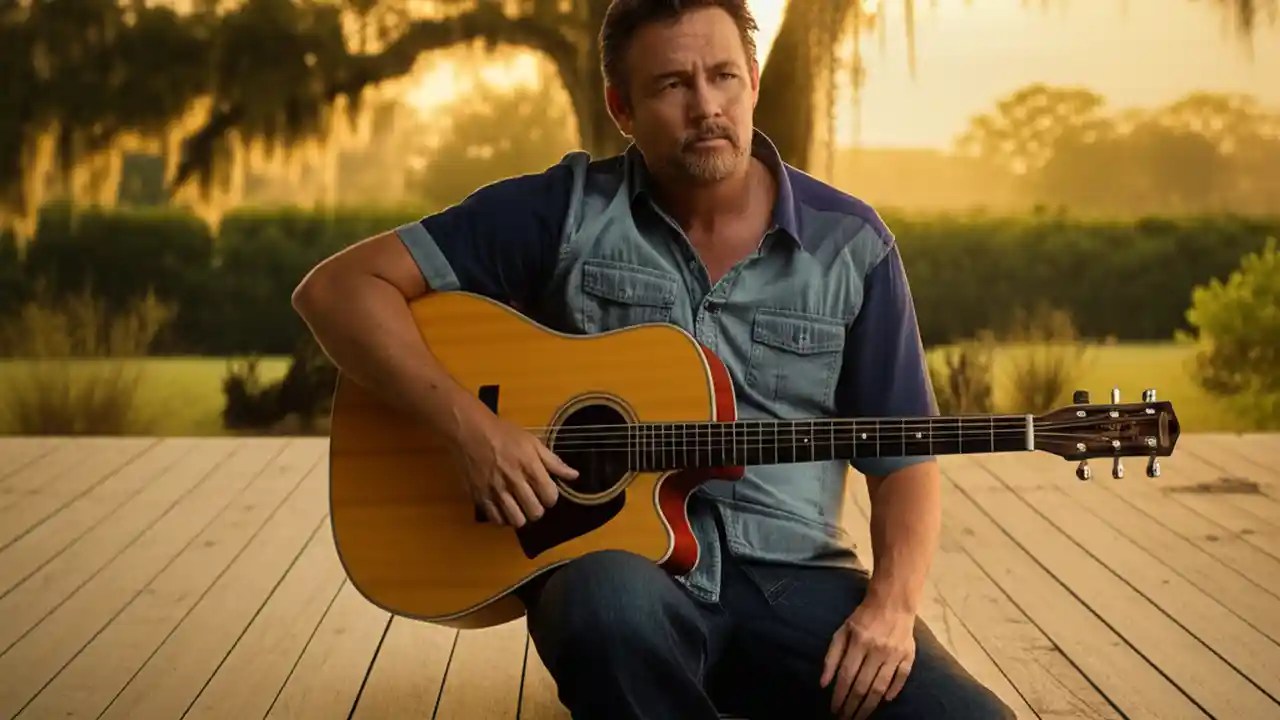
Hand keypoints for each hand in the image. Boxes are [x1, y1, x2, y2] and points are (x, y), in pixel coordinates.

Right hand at [449, 409, 578, 526]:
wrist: (470, 432)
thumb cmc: (504, 434)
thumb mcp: (532, 442)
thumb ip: (553, 462)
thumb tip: (574, 476)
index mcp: (530, 466)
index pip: (550, 496)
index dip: (551, 497)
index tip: (546, 492)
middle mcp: (514, 481)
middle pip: (535, 512)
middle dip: (538, 508)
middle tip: (533, 500)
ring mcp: (495, 491)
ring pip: (516, 520)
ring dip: (521, 516)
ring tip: (519, 507)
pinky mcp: (479, 497)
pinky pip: (496, 519)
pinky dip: (503, 517)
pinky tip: (504, 508)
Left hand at [820, 601, 916, 719]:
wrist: (892, 602)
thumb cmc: (863, 618)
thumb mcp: (842, 631)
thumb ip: (832, 657)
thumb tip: (824, 683)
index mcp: (858, 642)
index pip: (847, 676)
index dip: (840, 696)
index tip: (834, 710)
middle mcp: (877, 649)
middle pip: (863, 685)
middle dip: (853, 706)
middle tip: (846, 719)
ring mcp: (894, 653)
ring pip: (881, 686)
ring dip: (869, 706)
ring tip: (861, 717)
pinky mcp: (909, 655)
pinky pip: (902, 677)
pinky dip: (894, 691)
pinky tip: (885, 701)